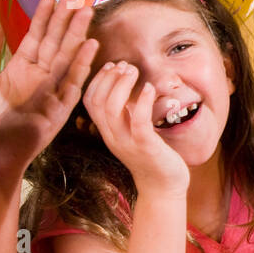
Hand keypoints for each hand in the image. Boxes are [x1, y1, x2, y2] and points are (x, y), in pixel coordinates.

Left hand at [0, 0, 96, 177]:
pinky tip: (91, 45)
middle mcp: (38, 80)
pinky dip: (81, 64)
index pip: (35, 38)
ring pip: (66, 57)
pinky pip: (72, 83)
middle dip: (66, 18)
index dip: (44, 17)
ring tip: (86, 10)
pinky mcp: (57, 111)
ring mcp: (50, 94)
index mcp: (20, 72)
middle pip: (56, 43)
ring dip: (77, 34)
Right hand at [82, 61, 188, 193]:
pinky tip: (149, 88)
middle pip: (98, 101)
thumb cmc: (152, 157)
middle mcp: (112, 136)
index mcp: (107, 132)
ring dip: (122, 85)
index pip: (90, 101)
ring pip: (112, 108)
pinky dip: (142, 101)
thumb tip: (128, 88)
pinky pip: (138, 121)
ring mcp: (127, 142)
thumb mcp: (133, 133)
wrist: (163, 187)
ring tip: (133, 71)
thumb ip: (127, 114)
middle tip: (125, 65)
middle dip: (109, 78)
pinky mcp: (145, 147)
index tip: (112, 66)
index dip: (98, 80)